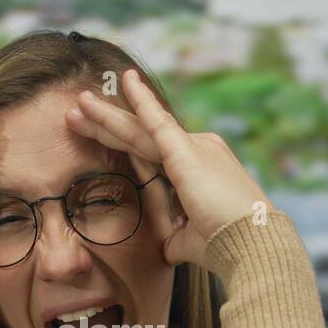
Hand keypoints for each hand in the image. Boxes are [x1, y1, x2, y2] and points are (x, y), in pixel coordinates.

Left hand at [64, 68, 269, 266]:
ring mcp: (194, 147)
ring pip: (140, 129)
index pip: (151, 151)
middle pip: (142, 135)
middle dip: (107, 125)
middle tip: (76, 112)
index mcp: (199, 169)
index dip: (121, 142)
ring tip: (79, 102)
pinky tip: (125, 80)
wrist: (251, 244)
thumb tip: (167, 247)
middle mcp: (199, 150)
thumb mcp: (192, 241)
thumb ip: (177, 238)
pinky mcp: (186, 151)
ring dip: (107, 116)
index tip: (96, 134)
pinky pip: (156, 121)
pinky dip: (140, 100)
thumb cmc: (226, 246)